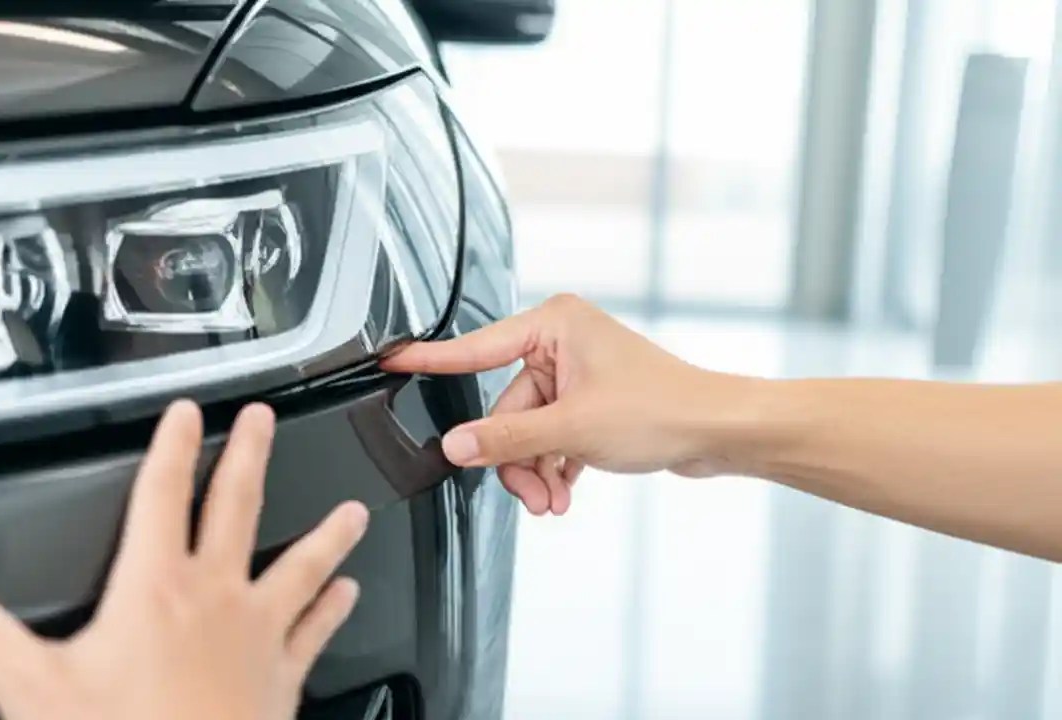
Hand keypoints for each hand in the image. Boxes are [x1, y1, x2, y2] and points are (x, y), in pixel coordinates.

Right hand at [0, 402, 368, 719]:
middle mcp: (217, 599)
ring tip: (352, 508)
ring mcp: (259, 636)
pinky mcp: (284, 678)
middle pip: (238, 508)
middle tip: (265, 421)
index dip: (173, 447)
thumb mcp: (26, 683)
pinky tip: (348, 592)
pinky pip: (315, 633)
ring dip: (326, 534)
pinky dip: (332, 609)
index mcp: (156, 587)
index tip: (188, 410)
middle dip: (249, 457)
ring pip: (301, 565)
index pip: (163, 495)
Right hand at [383, 294, 750, 514]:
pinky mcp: (590, 401)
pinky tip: (564, 492)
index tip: (393, 360)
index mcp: (554, 325)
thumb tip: (458, 444)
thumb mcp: (572, 429)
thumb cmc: (663, 409)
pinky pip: (550, 435)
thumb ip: (506, 438)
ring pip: (528, 428)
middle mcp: (563, 342)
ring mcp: (578, 372)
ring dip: (536, 469)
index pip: (476, 348)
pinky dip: (554, 466)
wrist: (718, 432)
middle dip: (515, 455)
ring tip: (552, 501)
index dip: (431, 360)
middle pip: (506, 406)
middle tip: (528, 491)